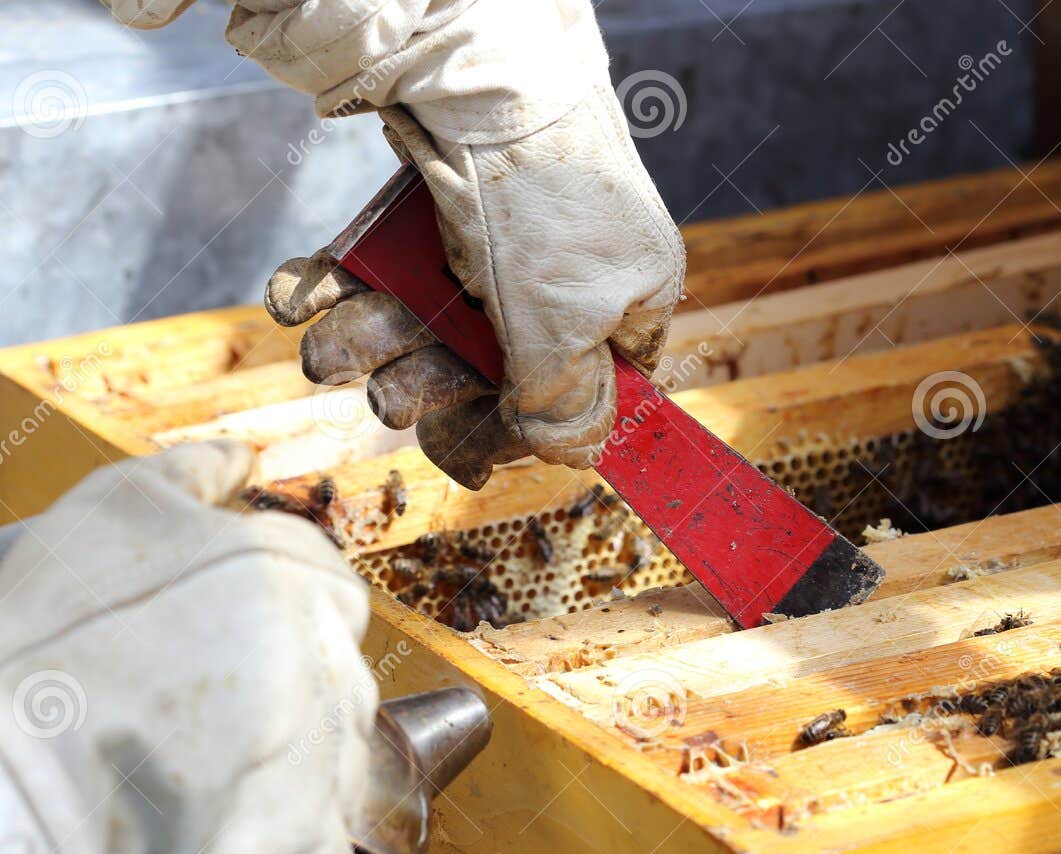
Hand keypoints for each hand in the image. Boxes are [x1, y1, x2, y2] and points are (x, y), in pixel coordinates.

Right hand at [0, 442, 374, 853]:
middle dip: (269, 693)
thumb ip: (191, 476)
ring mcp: (329, 769)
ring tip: (173, 786)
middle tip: (171, 719)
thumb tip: (244, 459)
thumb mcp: (108, 514)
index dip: (258, 614)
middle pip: (327, 676)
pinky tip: (197, 846)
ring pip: (323, 764)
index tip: (195, 647)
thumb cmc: (44, 640)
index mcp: (303, 584)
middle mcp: (332, 669)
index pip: (323, 588)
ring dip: (268, 773)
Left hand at [266, 89, 684, 484]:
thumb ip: (565, 403)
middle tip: (385, 397)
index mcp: (626, 298)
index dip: (529, 422)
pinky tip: (301, 296)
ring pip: (429, 317)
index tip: (476, 443)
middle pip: (492, 361)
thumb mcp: (563, 325)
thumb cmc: (538, 199)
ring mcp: (498, 234)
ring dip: (370, 341)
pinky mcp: (432, 203)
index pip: (591, 387)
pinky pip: (386, 267)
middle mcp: (565, 270)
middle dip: (426, 381)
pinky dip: (338, 287)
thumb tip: (572, 452)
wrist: (471, 62)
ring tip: (329, 344)